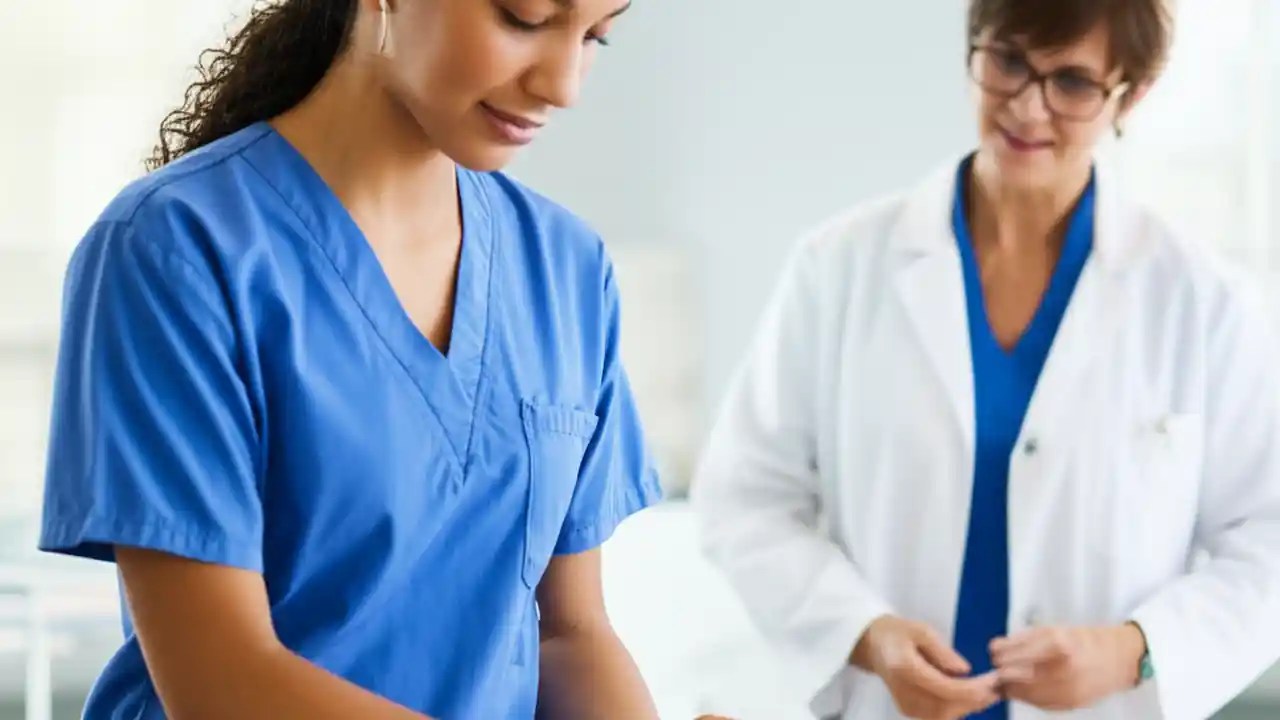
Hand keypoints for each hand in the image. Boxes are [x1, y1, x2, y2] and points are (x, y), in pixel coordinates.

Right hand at [852, 615, 1003, 719]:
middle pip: (945, 706)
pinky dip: (957, 708)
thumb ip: (943, 651)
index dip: (971, 689)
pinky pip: (937, 715)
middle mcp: (903, 691)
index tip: (993, 680)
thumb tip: (965, 670)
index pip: (943, 688)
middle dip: (974, 700)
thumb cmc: (897, 632)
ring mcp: (904, 704)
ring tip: (987, 691)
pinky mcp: (908, 710)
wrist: (873, 645)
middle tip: (996, 687)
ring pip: (943, 715)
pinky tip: (970, 696)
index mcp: (904, 668)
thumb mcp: (921, 630)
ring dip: (968, 706)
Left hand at [990, 624, 1145, 711]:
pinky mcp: (1069, 704)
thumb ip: (1022, 639)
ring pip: (1020, 693)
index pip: (1006, 654)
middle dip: (1002, 671)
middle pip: (1009, 676)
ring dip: (1012, 685)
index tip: (997, 651)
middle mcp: (1061, 667)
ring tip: (1016, 677)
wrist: (1119, 659)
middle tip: (1003, 666)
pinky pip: (1036, 703)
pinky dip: (1027, 695)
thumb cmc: (1083, 640)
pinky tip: (1031, 686)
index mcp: (1055, 642)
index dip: (996, 653)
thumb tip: (994, 648)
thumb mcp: (1051, 629)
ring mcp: (1066, 688)